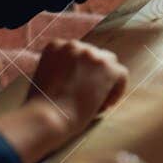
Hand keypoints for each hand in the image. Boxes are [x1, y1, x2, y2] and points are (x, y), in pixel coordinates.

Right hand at [0, 39, 127, 162]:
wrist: (46, 118)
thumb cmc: (41, 107)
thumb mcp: (45, 77)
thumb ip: (61, 69)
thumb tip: (80, 76)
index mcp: (55, 46)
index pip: (77, 54)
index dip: (81, 72)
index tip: (78, 89)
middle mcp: (74, 45)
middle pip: (94, 56)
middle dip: (94, 75)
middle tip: (90, 96)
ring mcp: (91, 54)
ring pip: (109, 65)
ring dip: (105, 81)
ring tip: (97, 103)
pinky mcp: (107, 67)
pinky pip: (121, 75)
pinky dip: (117, 90)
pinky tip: (106, 105)